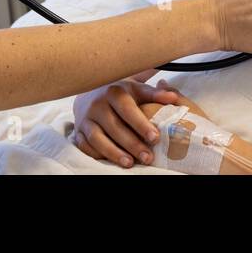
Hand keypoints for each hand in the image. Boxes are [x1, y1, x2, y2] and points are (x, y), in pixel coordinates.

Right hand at [71, 70, 185, 167]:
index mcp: (113, 92)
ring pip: (97, 138)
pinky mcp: (78, 131)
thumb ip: (154, 94)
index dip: (140, 124)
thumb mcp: (137, 89)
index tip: (155, 137)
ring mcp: (86, 119)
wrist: (90, 91)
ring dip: (114, 152)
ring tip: (130, 163)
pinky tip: (110, 162)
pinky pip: (85, 146)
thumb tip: (173, 97)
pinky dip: (97, 155)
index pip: (127, 109)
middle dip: (132, 144)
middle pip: (114, 127)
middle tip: (148, 157)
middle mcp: (97, 105)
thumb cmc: (120, 93)